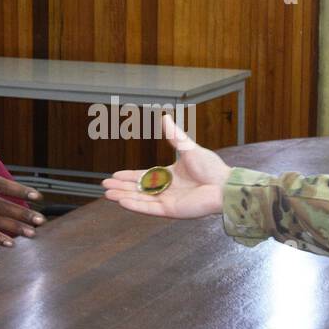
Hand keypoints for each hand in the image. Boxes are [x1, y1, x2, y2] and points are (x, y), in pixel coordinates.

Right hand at [102, 114, 231, 217]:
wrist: (223, 185)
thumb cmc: (211, 168)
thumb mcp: (188, 148)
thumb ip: (174, 136)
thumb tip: (166, 117)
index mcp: (170, 177)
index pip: (144, 177)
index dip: (128, 176)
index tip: (115, 174)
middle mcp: (167, 190)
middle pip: (138, 190)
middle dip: (121, 187)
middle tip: (105, 185)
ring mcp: (168, 201)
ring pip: (140, 200)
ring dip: (124, 196)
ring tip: (107, 194)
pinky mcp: (170, 211)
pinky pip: (149, 208)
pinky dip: (135, 206)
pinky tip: (122, 202)